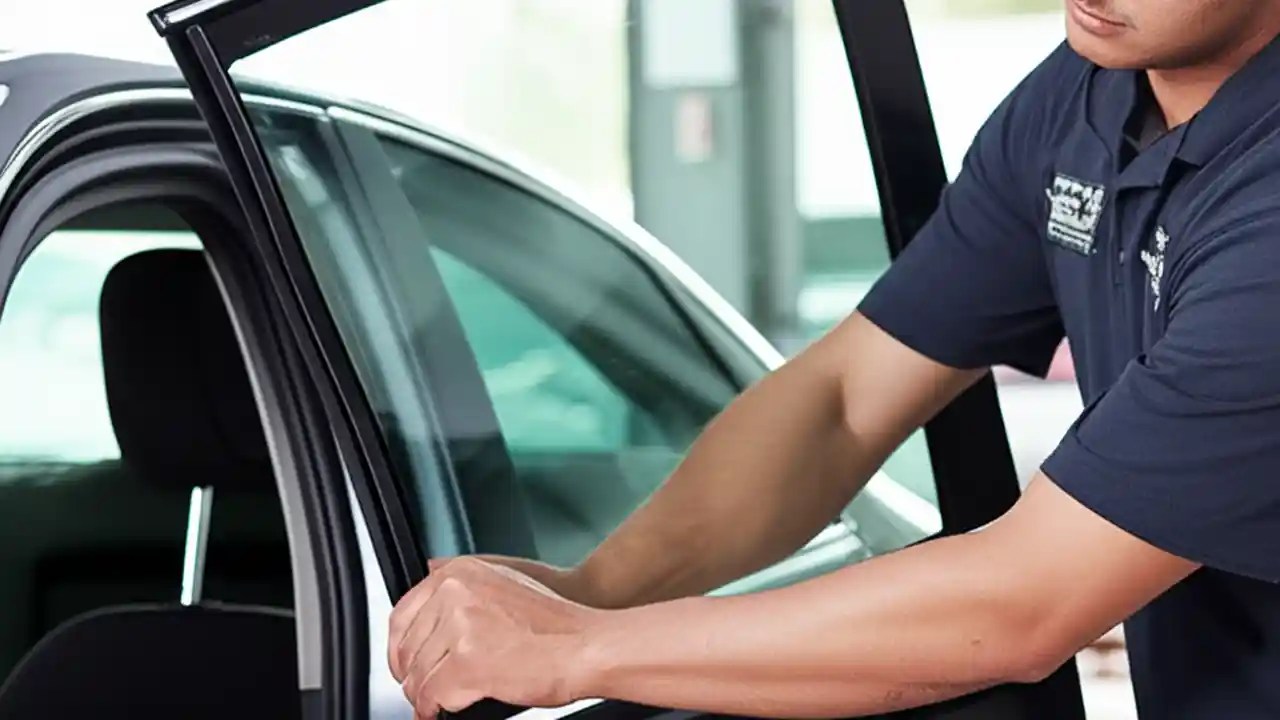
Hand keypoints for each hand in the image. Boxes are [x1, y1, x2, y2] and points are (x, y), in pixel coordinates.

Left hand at [388, 557, 602, 717]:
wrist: (586, 645)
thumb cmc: (556, 621)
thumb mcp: (504, 580)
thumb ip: (463, 582)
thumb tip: (429, 582)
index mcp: (460, 573)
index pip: (403, 612)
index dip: (399, 646)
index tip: (404, 662)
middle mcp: (455, 594)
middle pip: (408, 646)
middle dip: (412, 674)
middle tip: (421, 688)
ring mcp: (460, 628)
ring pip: (417, 673)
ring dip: (423, 694)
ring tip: (434, 703)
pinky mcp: (467, 664)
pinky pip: (431, 695)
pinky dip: (433, 709)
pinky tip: (441, 712)